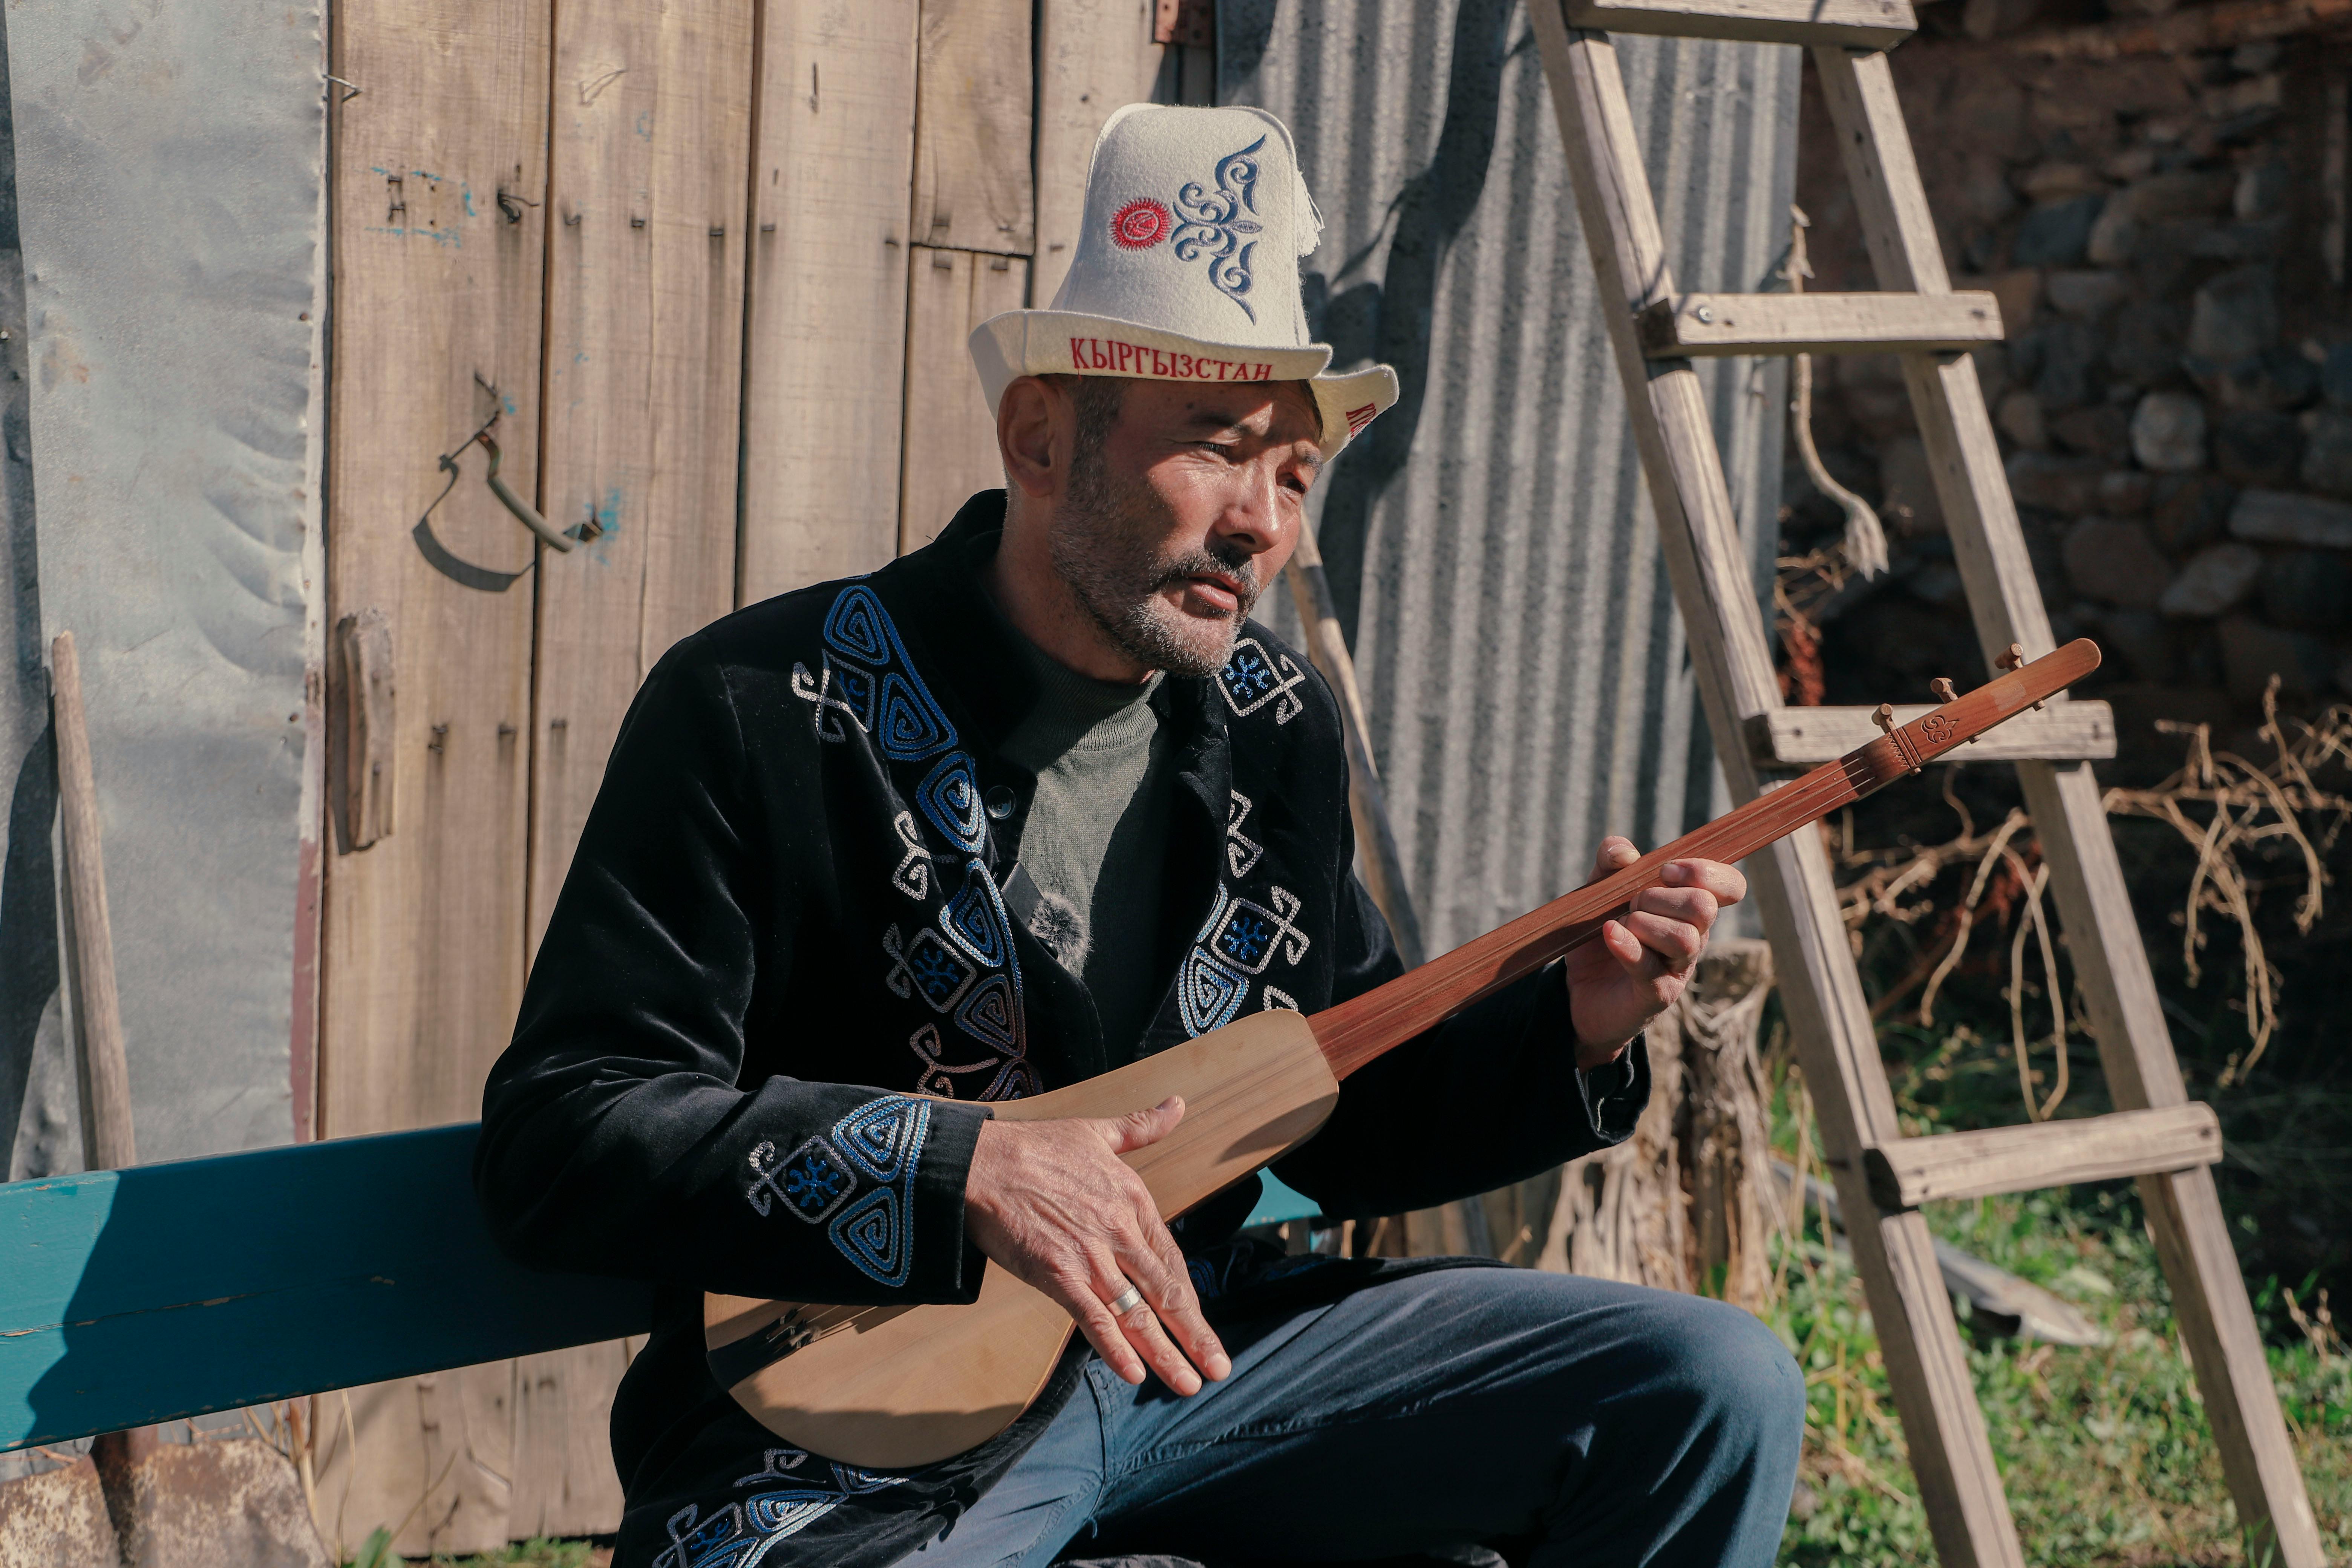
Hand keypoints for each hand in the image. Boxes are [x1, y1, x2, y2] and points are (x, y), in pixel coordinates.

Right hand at [963, 1096, 1230, 1393]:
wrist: (981, 1161)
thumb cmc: (1036, 1147)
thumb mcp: (1098, 1131)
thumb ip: (1142, 1127)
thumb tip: (1179, 1104)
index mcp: (1132, 1200)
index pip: (1170, 1260)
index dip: (1188, 1297)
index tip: (1203, 1326)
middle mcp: (1118, 1231)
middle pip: (1165, 1292)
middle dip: (1194, 1335)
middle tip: (1219, 1370)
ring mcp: (1089, 1254)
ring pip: (1136, 1312)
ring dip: (1165, 1353)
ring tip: (1188, 1384)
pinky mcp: (1056, 1273)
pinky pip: (1092, 1317)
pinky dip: (1115, 1347)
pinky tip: (1134, 1374)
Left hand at [1562, 837, 1746, 1067]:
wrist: (1580, 991)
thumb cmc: (1603, 936)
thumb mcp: (1601, 891)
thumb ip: (1611, 864)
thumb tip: (1624, 851)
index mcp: (1690, 908)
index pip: (1731, 886)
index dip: (1704, 871)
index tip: (1666, 871)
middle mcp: (1694, 939)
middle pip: (1703, 907)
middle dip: (1659, 897)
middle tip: (1632, 906)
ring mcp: (1678, 970)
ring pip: (1684, 939)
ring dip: (1643, 924)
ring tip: (1618, 926)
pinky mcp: (1656, 996)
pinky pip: (1650, 968)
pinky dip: (1627, 945)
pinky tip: (1610, 933)